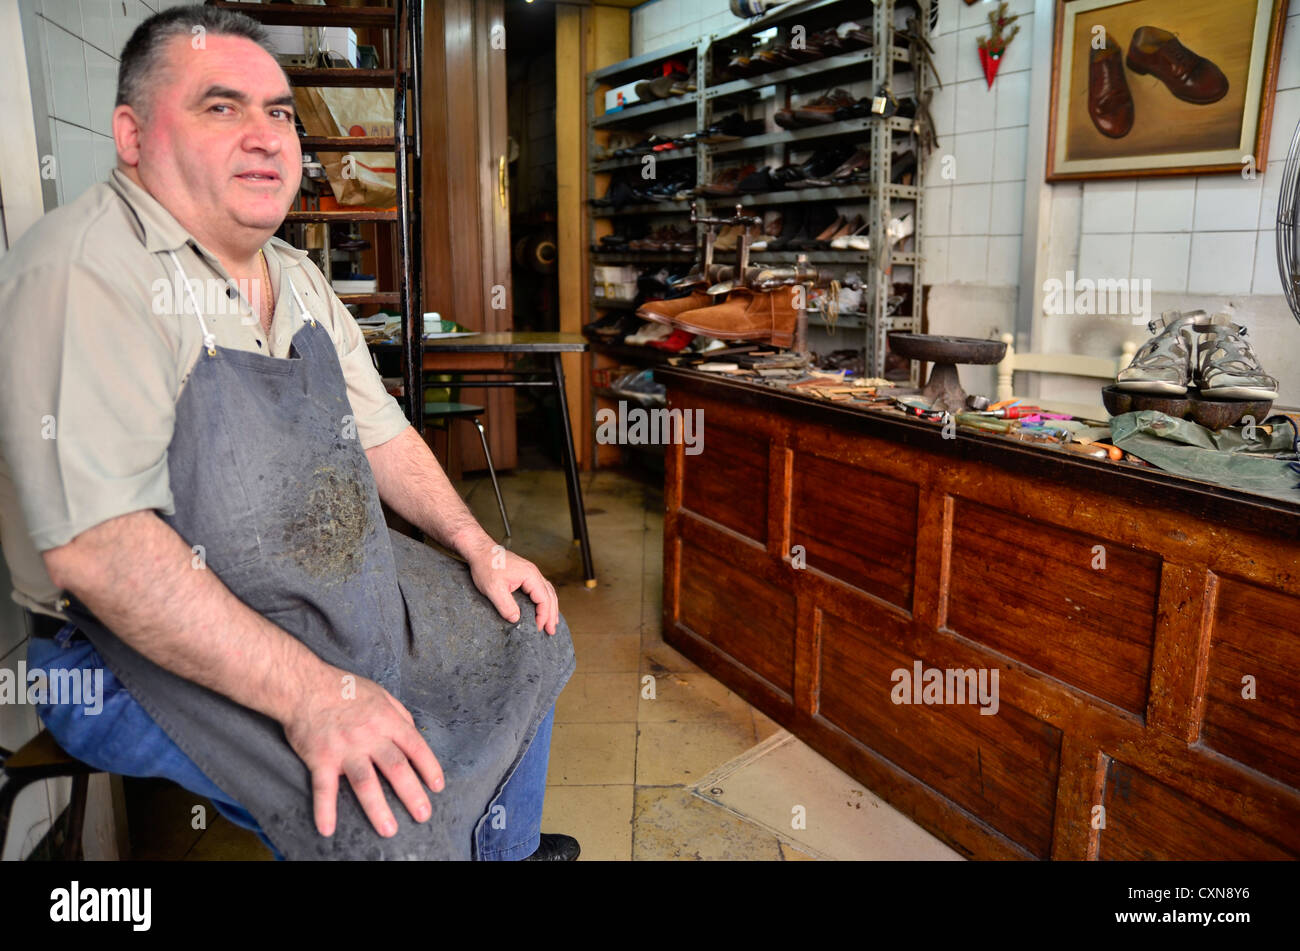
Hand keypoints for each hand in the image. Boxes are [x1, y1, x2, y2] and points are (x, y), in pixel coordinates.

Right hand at [283, 667, 444, 838]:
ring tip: (389, 830)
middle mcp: (370, 736)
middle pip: (396, 768)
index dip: (429, 767)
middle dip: (412, 794)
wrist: (304, 686)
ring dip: (378, 809)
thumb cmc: (344, 688)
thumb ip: (398, 713)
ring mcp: (345, 749)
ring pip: (366, 783)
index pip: (415, 746)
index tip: (437, 786)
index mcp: (387, 720)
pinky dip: (325, 809)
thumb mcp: (380, 693)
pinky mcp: (320, 759)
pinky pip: (324, 788)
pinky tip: (327, 829)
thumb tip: (413, 731)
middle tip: (423, 815)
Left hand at [463, 536, 559, 635]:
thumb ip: (506, 605)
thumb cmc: (486, 565)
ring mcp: (530, 573)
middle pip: (550, 596)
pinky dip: (545, 600)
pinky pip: (541, 588)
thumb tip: (516, 619)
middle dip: (551, 614)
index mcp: (530, 575)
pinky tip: (543, 607)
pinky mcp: (525, 574)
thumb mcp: (494, 588)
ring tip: (552, 622)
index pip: (544, 599)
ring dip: (551, 607)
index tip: (538, 628)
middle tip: (551, 631)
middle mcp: (534, 573)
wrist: (480, 551)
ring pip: (547, 592)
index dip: (543, 615)